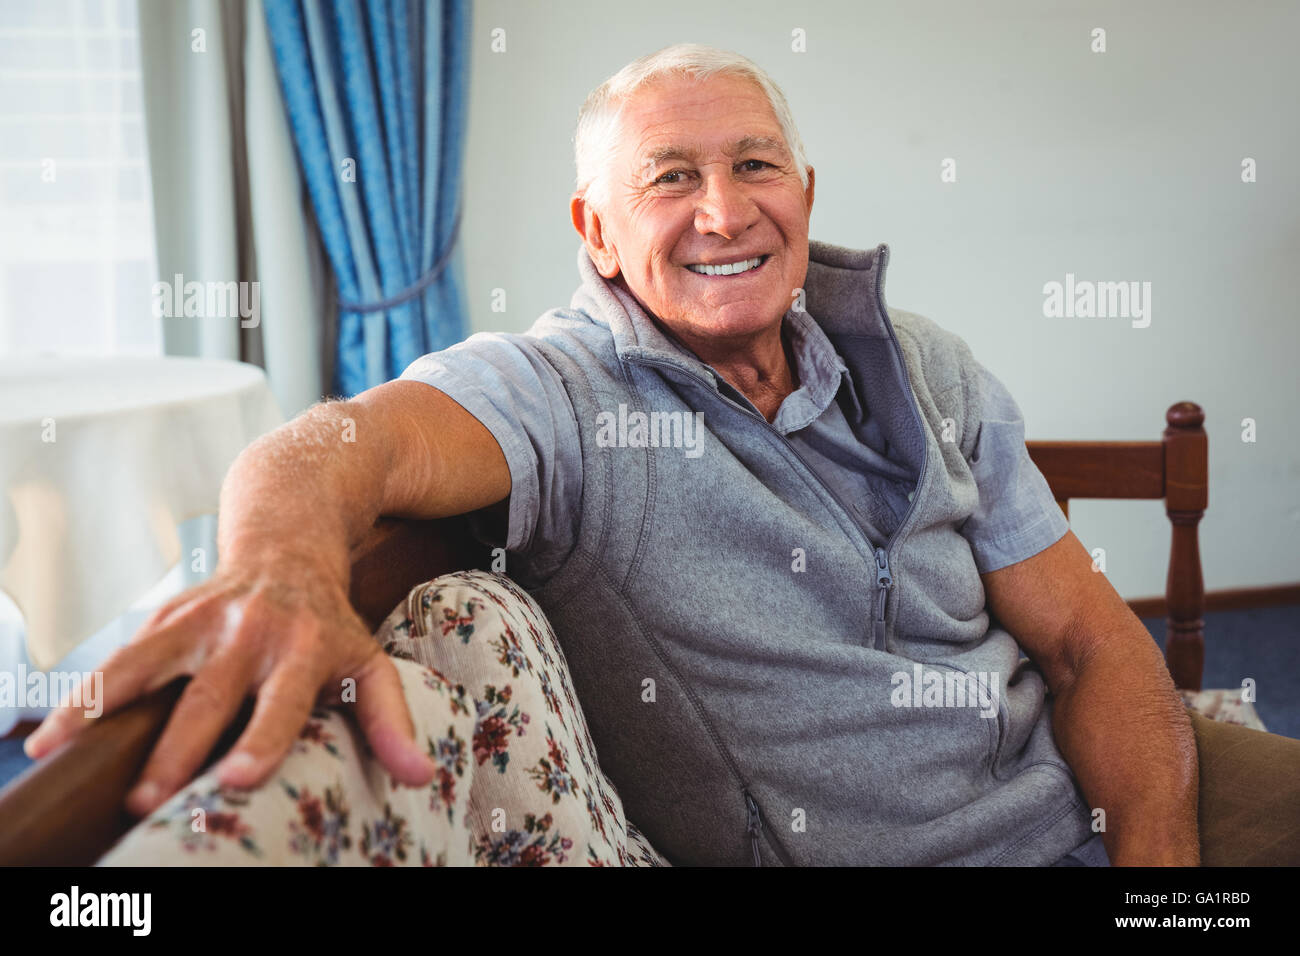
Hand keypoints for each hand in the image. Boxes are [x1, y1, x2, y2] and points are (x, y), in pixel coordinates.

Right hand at [23, 552, 436, 816]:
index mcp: (303, 647)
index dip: (262, 738)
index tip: (238, 777)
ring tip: (57, 749)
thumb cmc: (329, 623)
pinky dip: (82, 691)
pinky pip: (118, 656)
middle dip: (176, 747)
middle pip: (207, 696)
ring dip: (99, 707)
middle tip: (147, 799)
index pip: (281, 701)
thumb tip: (421, 780)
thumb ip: (390, 719)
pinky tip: (50, 733)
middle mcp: (249, 632)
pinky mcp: (164, 615)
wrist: (288, 540)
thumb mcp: (369, 661)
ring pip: (143, 664)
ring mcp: (200, 620)